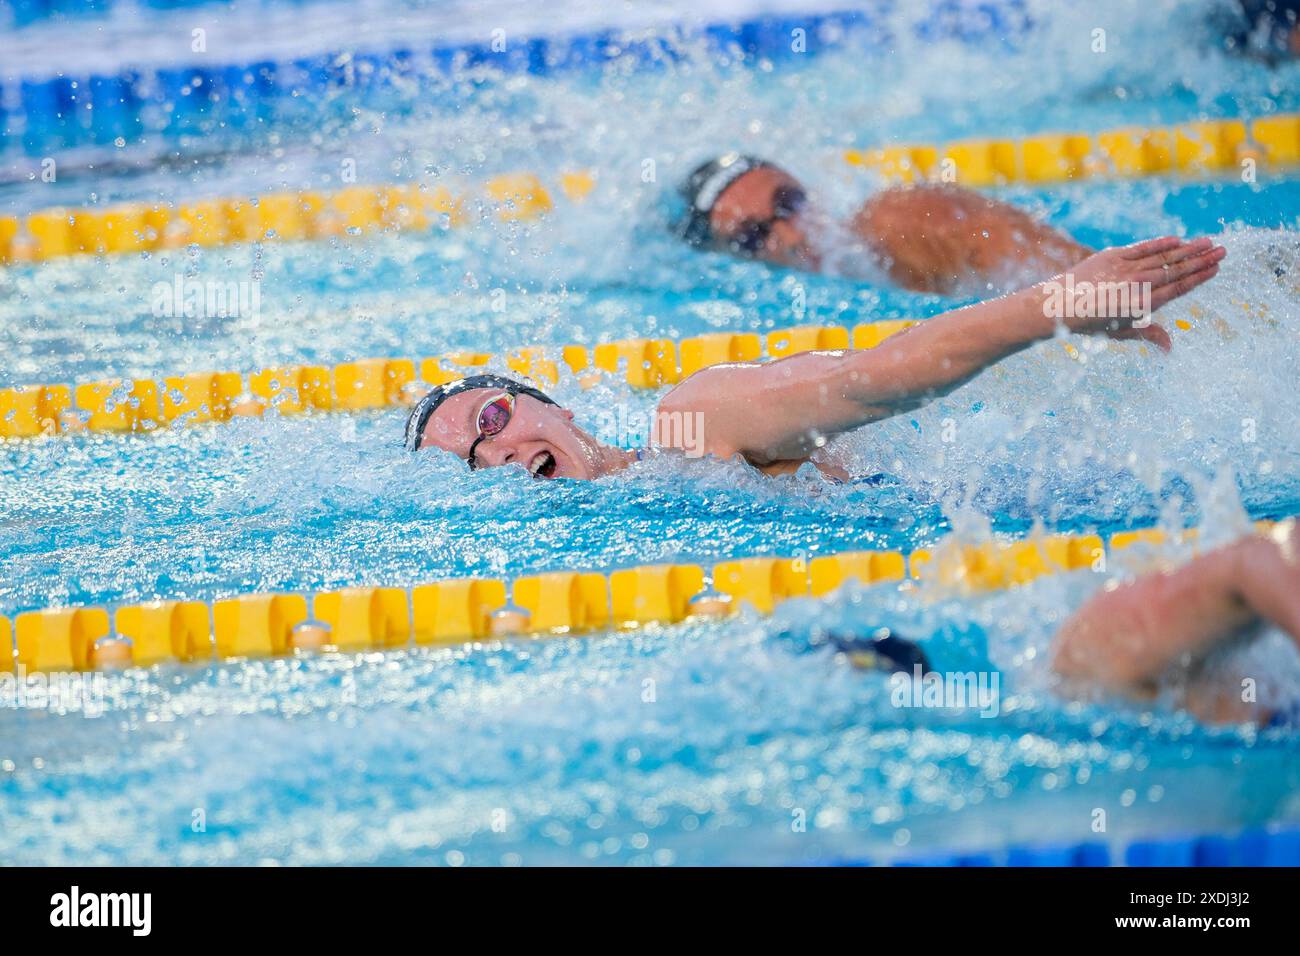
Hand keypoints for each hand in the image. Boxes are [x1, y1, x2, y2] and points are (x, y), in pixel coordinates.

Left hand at [1047, 236, 1225, 350]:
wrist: (1058, 306)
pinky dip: (1160, 243)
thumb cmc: (1090, 323)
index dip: (1199, 277)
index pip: (1178, 288)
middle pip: (1176, 270)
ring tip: (1208, 241)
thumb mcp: (1119, 332)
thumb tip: (1170, 347)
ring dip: (1187, 249)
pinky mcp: (1112, 256)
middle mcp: (1138, 286)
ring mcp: (1126, 269)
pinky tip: (1177, 239)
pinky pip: (1141, 248)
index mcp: (1142, 305)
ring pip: (1163, 257)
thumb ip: (1147, 334)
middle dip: (1201, 260)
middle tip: (1223, 250)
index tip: (1216, 268)